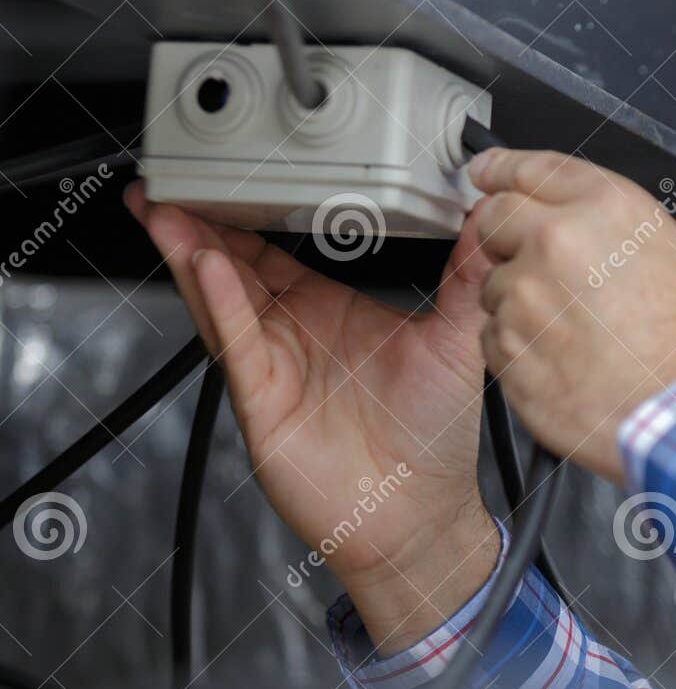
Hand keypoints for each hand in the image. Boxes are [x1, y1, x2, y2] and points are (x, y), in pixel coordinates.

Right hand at [126, 183, 499, 653]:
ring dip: (195, 252)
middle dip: (203, 223)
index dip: (254, 215)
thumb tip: (488, 224)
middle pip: (235, 267)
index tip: (237, 173)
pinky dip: (222, 305)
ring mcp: (274, 365)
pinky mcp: (264, 400)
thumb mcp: (459, 342)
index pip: (280, 253)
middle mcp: (296, 335)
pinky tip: (209, 267)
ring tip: (173, 209)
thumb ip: (468, 279)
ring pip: (223, 298)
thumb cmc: (432, 438)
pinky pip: (238, 345)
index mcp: (334, 312)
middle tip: (177, 178)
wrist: (416, 515)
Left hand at [468, 150, 675, 484]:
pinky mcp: (507, 348)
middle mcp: (554, 241)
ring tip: (575, 335)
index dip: (500, 169)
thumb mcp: (667, 249)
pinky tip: (564, 363)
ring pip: (494, 287)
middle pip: (493, 220)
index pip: (527, 168)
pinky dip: (519, 349)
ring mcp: (523, 297)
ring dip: (519, 303)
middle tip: (541, 272)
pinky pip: (494, 340)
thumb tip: (566, 221)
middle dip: (505, 238)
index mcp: (601, 207)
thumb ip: (603, 224)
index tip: (486, 175)